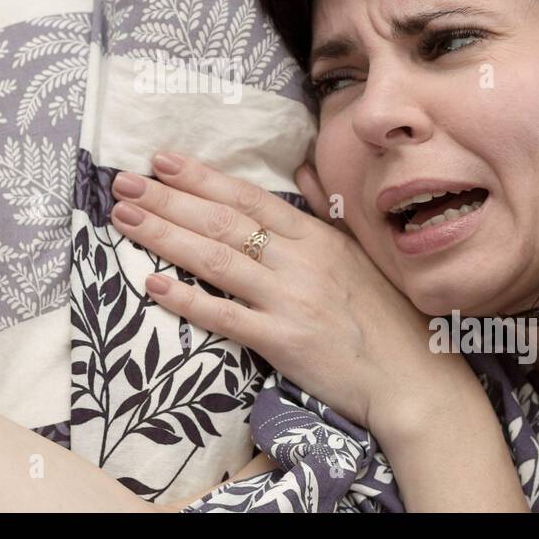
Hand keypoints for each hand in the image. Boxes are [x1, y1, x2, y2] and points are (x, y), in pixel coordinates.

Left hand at [109, 151, 467, 436]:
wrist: (415, 378)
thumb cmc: (384, 317)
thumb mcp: (355, 255)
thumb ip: (320, 214)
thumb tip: (297, 174)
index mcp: (315, 237)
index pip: (247, 197)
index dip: (201, 177)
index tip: (162, 160)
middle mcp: (300, 261)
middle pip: (221, 221)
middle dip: (167, 199)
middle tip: (123, 183)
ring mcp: (290, 300)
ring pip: (216, 259)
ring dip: (164, 235)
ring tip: (124, 219)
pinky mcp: (283, 341)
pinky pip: (225, 316)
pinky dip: (187, 299)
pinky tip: (152, 284)